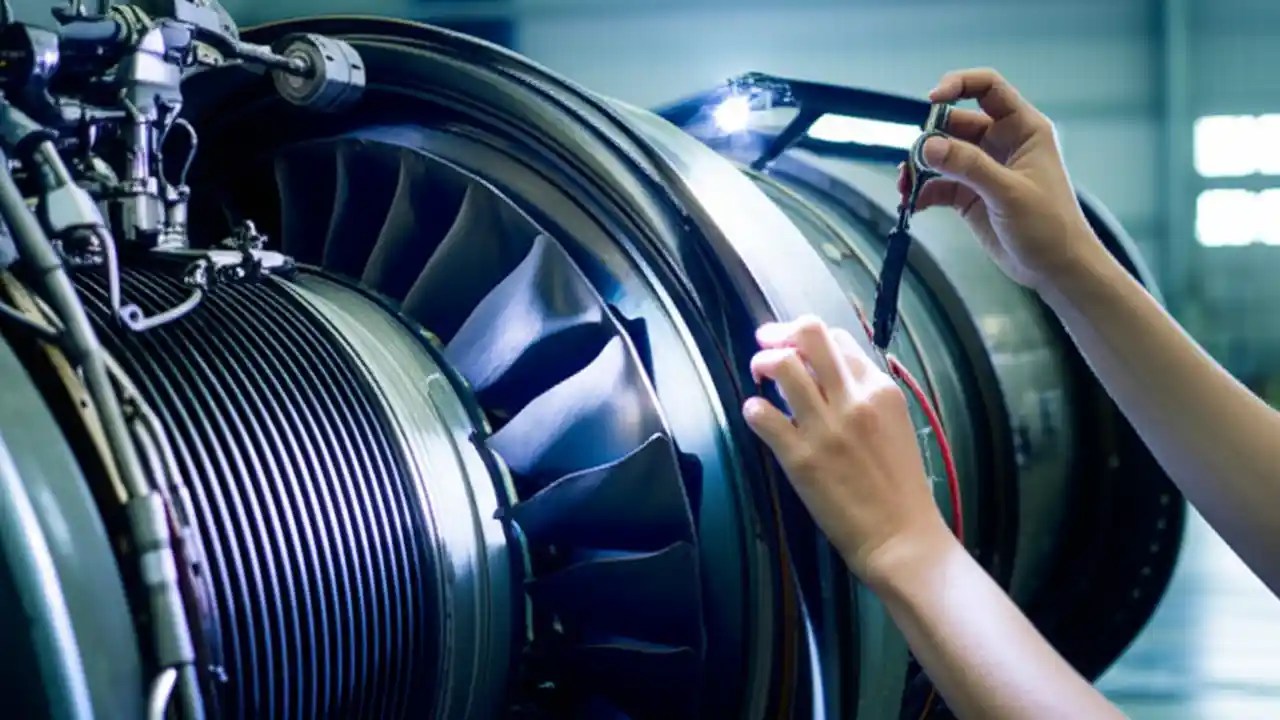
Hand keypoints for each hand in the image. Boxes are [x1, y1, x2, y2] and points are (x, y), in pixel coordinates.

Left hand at [742, 315, 953, 584]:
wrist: (901, 536)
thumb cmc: (899, 486)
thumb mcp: (894, 425)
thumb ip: (865, 396)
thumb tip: (830, 373)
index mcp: (880, 390)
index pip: (837, 338)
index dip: (808, 337)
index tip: (794, 347)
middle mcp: (852, 400)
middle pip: (809, 335)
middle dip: (779, 333)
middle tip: (765, 344)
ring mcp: (825, 427)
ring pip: (781, 365)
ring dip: (761, 363)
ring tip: (758, 376)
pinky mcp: (800, 457)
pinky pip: (762, 414)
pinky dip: (753, 408)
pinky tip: (758, 415)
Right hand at [901, 68, 1104, 292]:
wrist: (1056, 269)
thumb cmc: (1048, 225)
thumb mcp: (1008, 192)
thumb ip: (968, 166)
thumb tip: (927, 146)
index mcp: (1022, 129)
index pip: (988, 88)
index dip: (958, 85)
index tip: (931, 100)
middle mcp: (1000, 142)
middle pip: (954, 124)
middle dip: (929, 139)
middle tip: (912, 163)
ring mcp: (983, 169)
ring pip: (941, 155)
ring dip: (920, 168)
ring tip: (905, 187)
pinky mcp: (969, 195)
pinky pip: (938, 184)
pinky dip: (922, 192)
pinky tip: (912, 205)